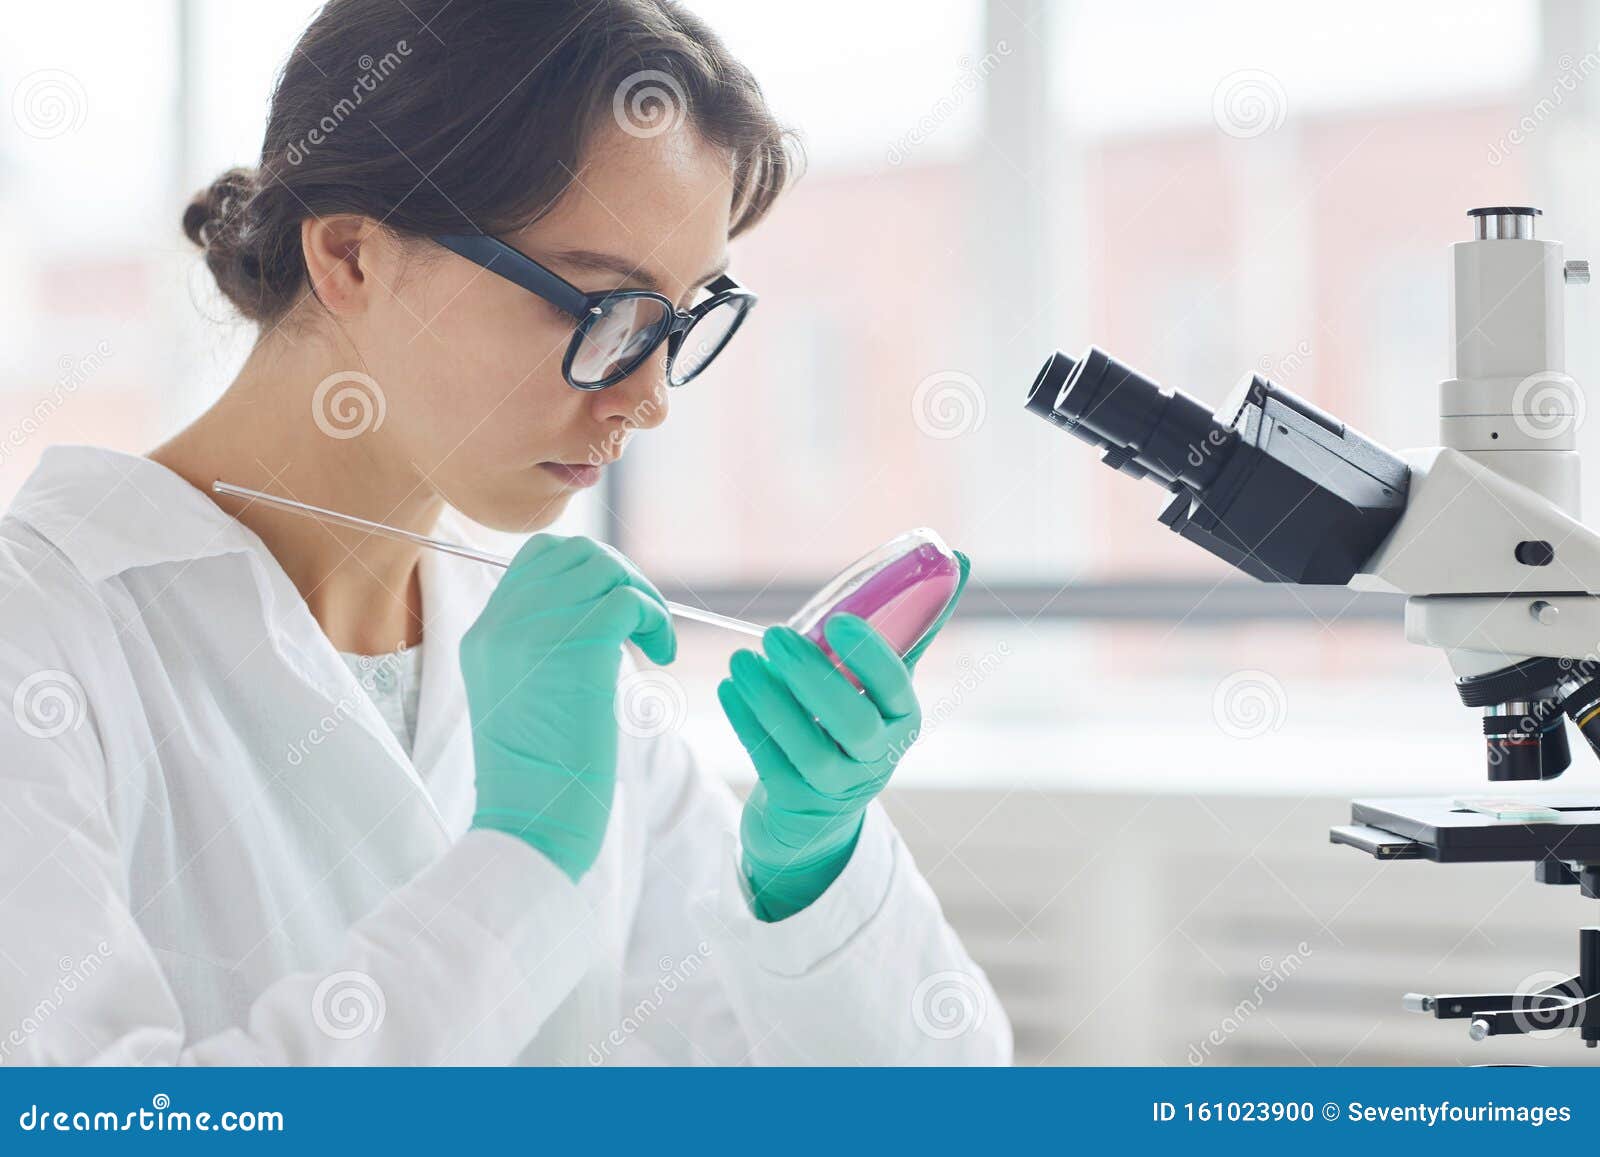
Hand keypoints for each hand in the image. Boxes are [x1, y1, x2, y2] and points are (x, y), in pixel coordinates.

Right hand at [462, 535, 674, 880]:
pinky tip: (661, 656)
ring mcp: (532, 633)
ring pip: (603, 568)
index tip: (617, 613)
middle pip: (573, 551)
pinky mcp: (574, 651)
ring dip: (643, 596)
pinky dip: (655, 620)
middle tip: (643, 623)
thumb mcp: (525, 696)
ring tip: (654, 643)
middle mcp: (501, 625)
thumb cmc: (540, 776)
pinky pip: (628, 601)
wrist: (528, 825)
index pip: (538, 559)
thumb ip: (544, 646)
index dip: (589, 571)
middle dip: (621, 574)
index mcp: (484, 634)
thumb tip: (605, 608)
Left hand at [718, 553, 967, 919]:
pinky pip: (769, 763)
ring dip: (768, 701)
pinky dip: (746, 723)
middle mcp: (877, 756)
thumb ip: (913, 626)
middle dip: (812, 677)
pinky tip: (729, 689)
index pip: (896, 687)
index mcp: (904, 718)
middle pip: (852, 722)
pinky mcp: (797, 802)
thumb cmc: (854, 721)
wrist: (818, 807)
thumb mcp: (883, 681)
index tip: (837, 620)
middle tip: (774, 634)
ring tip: (740, 660)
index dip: (870, 656)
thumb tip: (960, 558)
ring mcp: (837, 786)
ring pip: (806, 748)